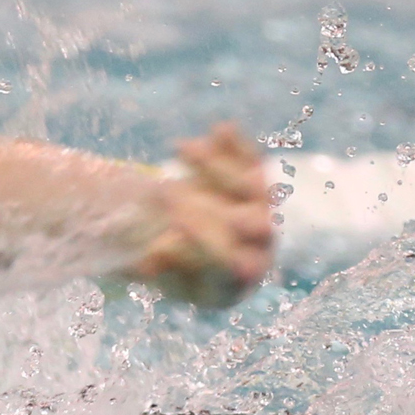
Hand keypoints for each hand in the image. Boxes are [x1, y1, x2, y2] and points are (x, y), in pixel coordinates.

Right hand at [132, 123, 275, 308]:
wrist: (180, 243)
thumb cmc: (164, 261)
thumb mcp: (155, 268)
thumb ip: (155, 263)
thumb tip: (147, 262)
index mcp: (233, 284)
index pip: (229, 262)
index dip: (206, 241)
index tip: (174, 219)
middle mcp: (259, 252)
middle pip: (250, 224)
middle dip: (207, 203)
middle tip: (165, 190)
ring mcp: (266, 217)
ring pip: (252, 186)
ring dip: (216, 166)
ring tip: (180, 149)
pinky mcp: (261, 187)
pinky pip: (254, 162)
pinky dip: (236, 147)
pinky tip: (220, 130)